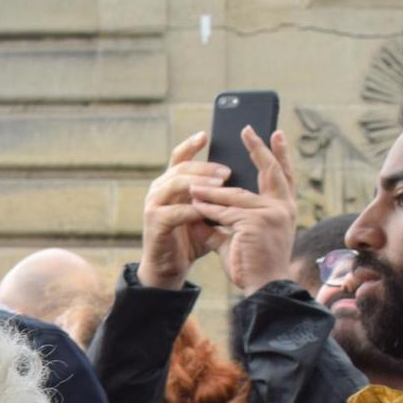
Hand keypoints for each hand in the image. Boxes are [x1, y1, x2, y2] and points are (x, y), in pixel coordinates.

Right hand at [136, 132, 228, 288]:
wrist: (170, 268)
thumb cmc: (191, 239)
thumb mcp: (208, 212)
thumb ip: (219, 197)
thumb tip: (249, 177)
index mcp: (172, 183)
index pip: (180, 157)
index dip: (191, 144)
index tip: (207, 134)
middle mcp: (160, 189)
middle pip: (182, 167)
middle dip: (206, 166)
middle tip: (229, 171)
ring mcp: (154, 204)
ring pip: (177, 183)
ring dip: (201, 183)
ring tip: (221, 185)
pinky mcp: (154, 222)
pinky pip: (175, 211)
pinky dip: (193, 210)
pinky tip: (208, 211)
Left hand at [189, 129, 297, 295]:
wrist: (264, 288)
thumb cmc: (254, 265)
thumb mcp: (242, 235)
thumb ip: (226, 219)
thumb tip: (203, 207)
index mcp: (285, 209)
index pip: (283, 176)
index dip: (279, 155)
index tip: (275, 134)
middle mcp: (283, 207)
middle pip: (270, 171)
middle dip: (258, 148)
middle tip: (247, 128)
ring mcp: (271, 213)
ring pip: (235, 195)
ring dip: (211, 190)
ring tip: (192, 184)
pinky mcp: (255, 222)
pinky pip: (225, 211)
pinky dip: (208, 208)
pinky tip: (195, 203)